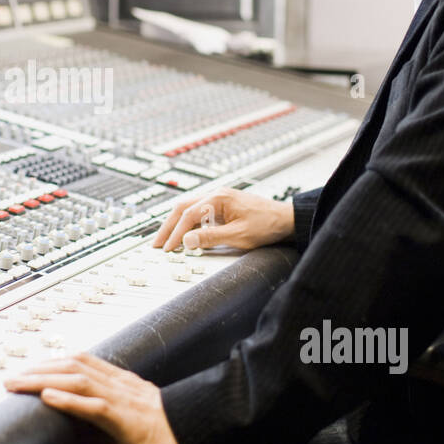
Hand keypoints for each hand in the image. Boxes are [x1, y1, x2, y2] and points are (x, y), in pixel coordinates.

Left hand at [3, 352, 194, 443]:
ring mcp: (121, 399)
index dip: (55, 362)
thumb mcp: (133, 439)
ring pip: (76, 380)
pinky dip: (67, 399)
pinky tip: (47, 397)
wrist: (198, 438)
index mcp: (124, 385)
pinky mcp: (124, 417)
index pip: (84, 363)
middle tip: (13, 377)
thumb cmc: (172, 437)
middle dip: (39, 368)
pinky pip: (92, 404)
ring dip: (42, 379)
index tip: (33, 368)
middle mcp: (120, 385)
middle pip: (72, 366)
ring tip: (18, 384)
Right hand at [152, 187, 293, 251]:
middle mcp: (216, 195)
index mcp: (218, 199)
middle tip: (157, 244)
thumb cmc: (267, 224)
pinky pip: (197, 212)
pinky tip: (183, 234)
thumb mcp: (238, 235)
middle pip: (182, 208)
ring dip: (175, 224)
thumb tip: (187, 241)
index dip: (176, 233)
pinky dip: (186, 223)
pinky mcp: (221, 206)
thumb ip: (211, 237)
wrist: (285, 219)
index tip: (168, 248)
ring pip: (188, 209)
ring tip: (165, 240)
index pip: (188, 216)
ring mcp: (218, 199)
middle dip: (168, 227)